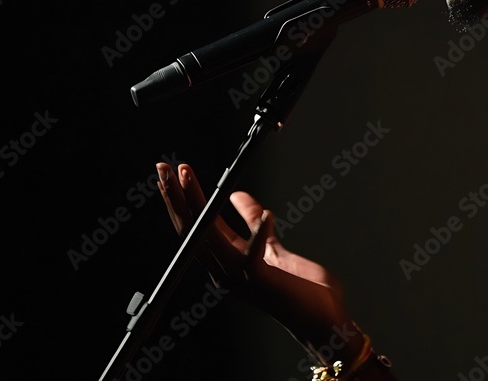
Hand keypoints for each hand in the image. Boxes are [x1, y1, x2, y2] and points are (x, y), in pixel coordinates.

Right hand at [155, 162, 366, 361]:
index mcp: (228, 260)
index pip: (197, 227)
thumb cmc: (300, 288)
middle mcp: (226, 270)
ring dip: (197, 203)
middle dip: (176, 196)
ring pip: (208, 236)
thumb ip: (252, 221)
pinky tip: (267, 213)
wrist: (323, 321)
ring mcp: (240, 276)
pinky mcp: (261, 280)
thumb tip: (237, 195)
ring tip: (188, 176)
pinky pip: (254, 253)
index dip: (183, 200)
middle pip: (192, 229)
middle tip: (165, 167)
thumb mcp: (272, 245)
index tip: (174, 172)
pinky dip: (259, 232)